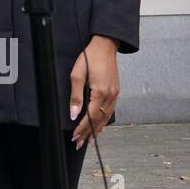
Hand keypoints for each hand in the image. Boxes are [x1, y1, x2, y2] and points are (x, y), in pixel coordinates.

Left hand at [69, 35, 119, 149]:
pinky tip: (100, 125)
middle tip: (80, 143)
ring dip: (97, 129)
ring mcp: (115, 94)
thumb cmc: (90, 57)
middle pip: (99, 120)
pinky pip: (110, 111)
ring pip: (106, 117)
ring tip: (89, 140)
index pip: (90, 117)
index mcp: (101, 92)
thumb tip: (73, 114)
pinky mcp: (116, 91)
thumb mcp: (77, 75)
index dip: (82, 128)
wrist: (105, 46)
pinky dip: (104, 120)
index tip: (75, 137)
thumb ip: (75, 96)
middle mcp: (110, 96)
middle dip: (89, 133)